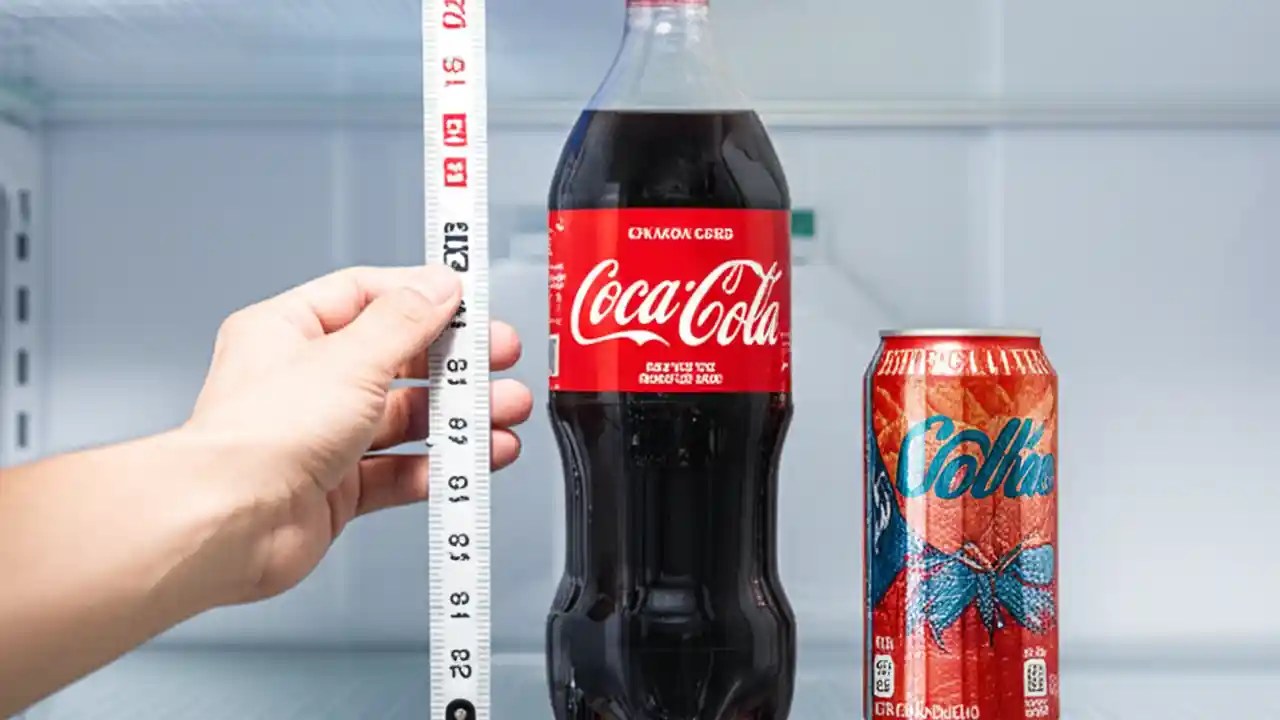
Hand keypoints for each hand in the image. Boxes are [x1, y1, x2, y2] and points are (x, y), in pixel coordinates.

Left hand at [181, 265, 532, 603]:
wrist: (228, 526)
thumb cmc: (257, 438)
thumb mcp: (349, 360)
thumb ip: (404, 322)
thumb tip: (438, 286)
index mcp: (290, 332)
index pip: (368, 296)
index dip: (422, 297)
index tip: (470, 303)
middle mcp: (305, 382)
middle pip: (397, 360)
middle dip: (454, 364)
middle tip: (499, 361)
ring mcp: (322, 437)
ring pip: (404, 419)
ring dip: (457, 418)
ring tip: (503, 414)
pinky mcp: (336, 488)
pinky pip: (399, 471)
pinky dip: (438, 466)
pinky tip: (472, 462)